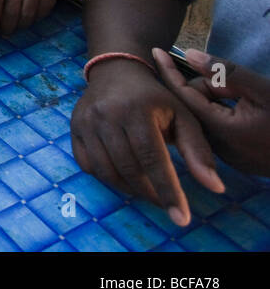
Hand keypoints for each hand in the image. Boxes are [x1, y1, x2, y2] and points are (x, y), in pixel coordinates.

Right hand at [71, 58, 222, 226]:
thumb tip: (215, 187)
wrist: (117, 71)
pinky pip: (87, 165)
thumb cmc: (156, 98)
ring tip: (147, 191)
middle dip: (150, 193)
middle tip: (165, 203)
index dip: (167, 190)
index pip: (152, 159)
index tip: (181, 217)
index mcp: (137, 110)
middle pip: (128, 168)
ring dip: (129, 189)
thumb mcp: (184, 116)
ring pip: (106, 171)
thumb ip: (198, 151)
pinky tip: (123, 177)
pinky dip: (106, 178)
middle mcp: (107, 115)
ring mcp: (86, 122)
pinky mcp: (74, 128)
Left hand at [155, 48, 269, 176]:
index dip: (169, 71)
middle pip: (194, 105)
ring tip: (244, 93)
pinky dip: (224, 110)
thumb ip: (225, 72)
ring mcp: (228, 156)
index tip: (155, 50)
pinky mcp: (238, 158)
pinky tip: (242, 103)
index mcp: (221, 132)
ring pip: (207, 115)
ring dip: (217, 98)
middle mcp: (218, 148)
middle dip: (206, 86)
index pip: (184, 95)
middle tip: (229, 79)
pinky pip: (219, 127)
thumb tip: (191, 55)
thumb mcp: (264, 89)